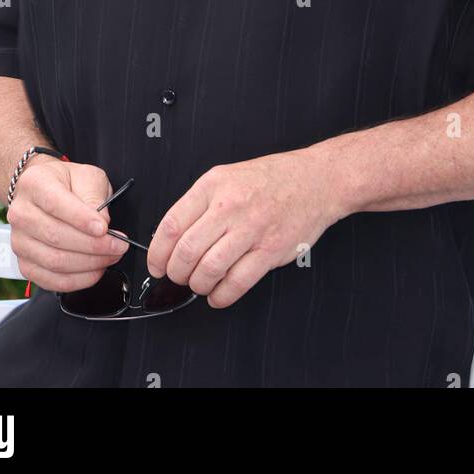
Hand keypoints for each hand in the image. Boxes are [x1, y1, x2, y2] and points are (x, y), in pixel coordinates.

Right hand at [7, 157, 129, 292]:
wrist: (42, 193)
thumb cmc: (66, 183)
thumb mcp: (86, 175)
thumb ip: (94, 195)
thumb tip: (101, 221)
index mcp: (35, 184)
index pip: (55, 204)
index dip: (81, 219)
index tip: (104, 228)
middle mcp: (21, 214)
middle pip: (56, 236)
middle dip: (93, 245)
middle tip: (118, 245)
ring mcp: (19, 242)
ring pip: (55, 261)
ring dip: (89, 264)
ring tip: (110, 256)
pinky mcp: (25, 264)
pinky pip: (52, 280)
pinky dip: (78, 280)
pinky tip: (95, 270)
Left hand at [146, 147, 340, 307]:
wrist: (317, 180)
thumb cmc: (273, 179)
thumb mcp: (228, 176)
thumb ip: (201, 203)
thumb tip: (172, 238)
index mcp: (214, 185)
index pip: (171, 225)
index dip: (157, 253)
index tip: (156, 265)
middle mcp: (230, 205)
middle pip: (186, 251)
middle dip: (176, 273)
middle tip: (178, 276)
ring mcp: (252, 229)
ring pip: (208, 270)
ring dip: (198, 285)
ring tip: (200, 284)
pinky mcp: (270, 250)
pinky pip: (237, 283)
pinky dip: (221, 296)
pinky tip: (218, 294)